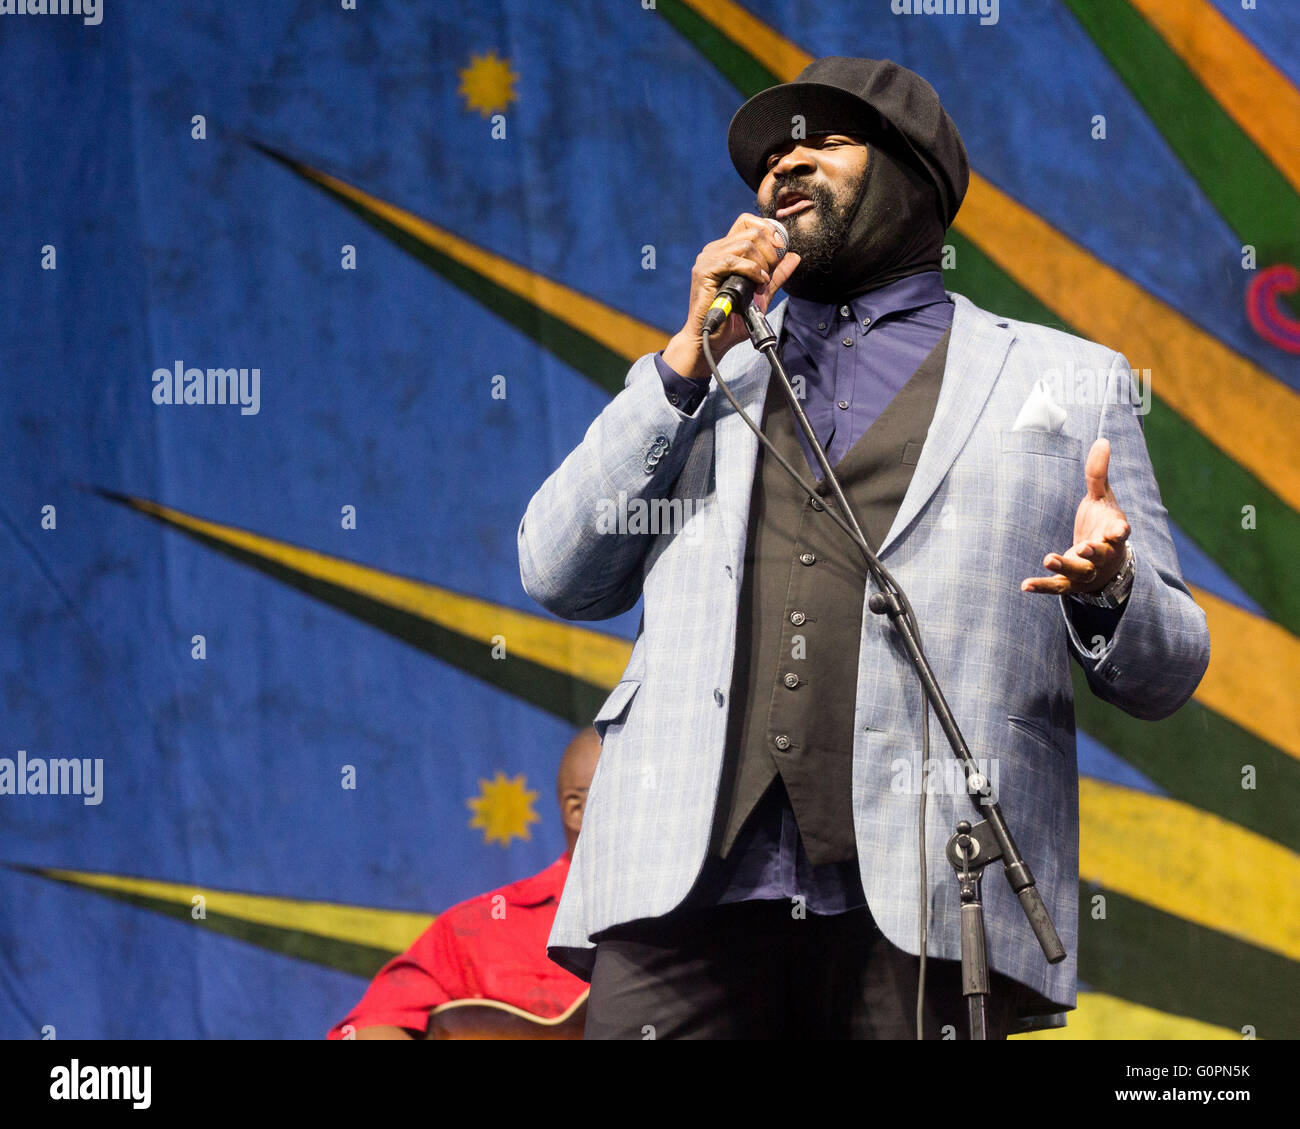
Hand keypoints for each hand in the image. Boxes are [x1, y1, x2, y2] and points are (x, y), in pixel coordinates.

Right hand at [662, 213, 800, 380]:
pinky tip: (756, 283)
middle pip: (751, 230)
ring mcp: (708, 259)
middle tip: (771, 271)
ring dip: (762, 263)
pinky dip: (752, 271)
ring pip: (746, 243)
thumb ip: (776, 274)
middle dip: (770, 250)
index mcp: (726, 250)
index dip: (769, 230)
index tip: (781, 248)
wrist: (714, 339)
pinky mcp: (705, 270)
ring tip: (762, 282)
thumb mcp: (762, 293)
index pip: (748, 222)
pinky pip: (735, 260)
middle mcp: (716, 250)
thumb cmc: (733, 319)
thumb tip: (794, 256)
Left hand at [1021, 438, 1130, 595]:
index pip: (1120, 533)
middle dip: (1092, 552)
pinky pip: (1056, 587)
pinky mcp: (1070, 583)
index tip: (1119, 529)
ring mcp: (1087, 571)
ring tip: (1049, 559)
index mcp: (1113, 534)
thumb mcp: (1101, 498)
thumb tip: (1102, 440)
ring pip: (1078, 571)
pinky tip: (1025, 585)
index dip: (1120, 532)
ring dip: (1064, 566)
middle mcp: (1103, 555)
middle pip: (1099, 555)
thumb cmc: (1102, 525)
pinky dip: (1042, 586)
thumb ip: (1098, 473)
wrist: (1107, 565)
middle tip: (1082, 547)